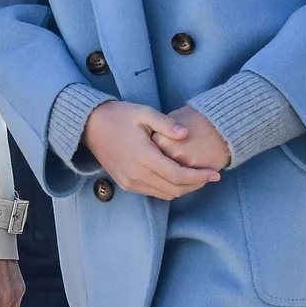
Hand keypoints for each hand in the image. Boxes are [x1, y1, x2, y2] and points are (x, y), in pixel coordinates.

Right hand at [82, 101, 221, 200]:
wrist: (89, 126)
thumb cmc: (119, 116)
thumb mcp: (143, 112)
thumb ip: (166, 124)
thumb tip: (186, 134)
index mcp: (144, 156)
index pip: (179, 175)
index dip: (200, 177)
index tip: (216, 173)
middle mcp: (137, 174)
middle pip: (175, 189)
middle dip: (196, 185)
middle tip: (209, 175)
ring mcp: (130, 181)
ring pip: (166, 194)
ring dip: (184, 189)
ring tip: (196, 177)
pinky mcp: (125, 184)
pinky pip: (153, 192)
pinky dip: (169, 189)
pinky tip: (176, 177)